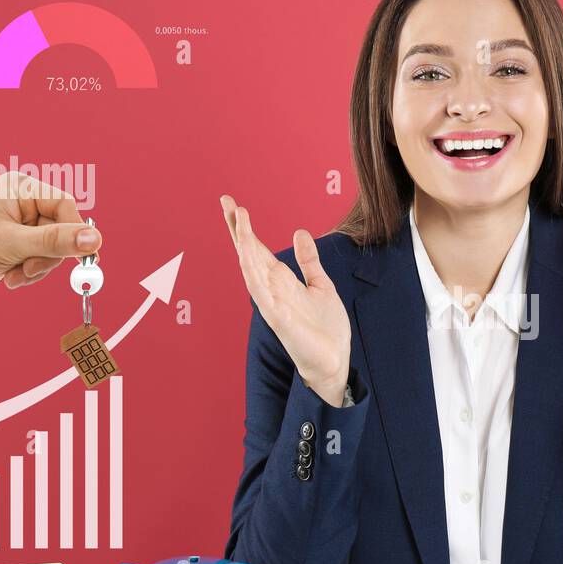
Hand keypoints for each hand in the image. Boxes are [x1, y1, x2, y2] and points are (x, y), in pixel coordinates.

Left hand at [0, 171, 100, 310]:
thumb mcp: (13, 245)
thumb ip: (56, 241)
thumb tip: (94, 239)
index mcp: (20, 190)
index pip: (65, 206)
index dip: (74, 231)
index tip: (82, 256)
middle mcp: (23, 204)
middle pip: (62, 230)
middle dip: (48, 256)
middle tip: (30, 269)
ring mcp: (20, 226)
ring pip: (54, 249)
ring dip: (38, 268)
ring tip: (15, 274)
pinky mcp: (18, 246)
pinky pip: (42, 260)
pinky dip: (31, 273)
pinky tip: (10, 277)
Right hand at [220, 195, 350, 406]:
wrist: (334, 360)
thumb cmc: (325, 328)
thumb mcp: (320, 284)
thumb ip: (308, 261)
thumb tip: (299, 232)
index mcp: (280, 280)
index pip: (257, 249)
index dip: (244, 227)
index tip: (232, 205)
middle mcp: (272, 290)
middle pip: (249, 255)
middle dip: (239, 229)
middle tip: (228, 202)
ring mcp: (273, 305)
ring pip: (252, 271)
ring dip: (245, 246)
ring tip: (240, 221)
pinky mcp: (280, 321)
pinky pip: (264, 296)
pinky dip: (256, 278)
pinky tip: (249, 260)